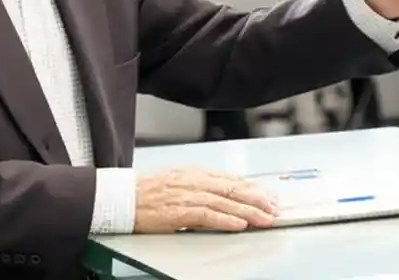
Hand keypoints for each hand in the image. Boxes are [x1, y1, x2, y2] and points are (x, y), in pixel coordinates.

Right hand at [134, 167, 278, 232]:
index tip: (269, 197)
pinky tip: (239, 225)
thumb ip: (203, 184)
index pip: (232, 180)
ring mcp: (188, 195)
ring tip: (265, 219)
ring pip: (225, 203)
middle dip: (258, 200)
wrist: (124, 197)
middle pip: (234, 190)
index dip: (254, 189)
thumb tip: (227, 192)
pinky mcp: (179, 211)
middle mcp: (196, 181)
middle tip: (275, 208)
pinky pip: (207, 216)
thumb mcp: (181, 180)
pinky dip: (225, 220)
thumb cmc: (149, 191)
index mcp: (197, 173)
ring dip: (248, 212)